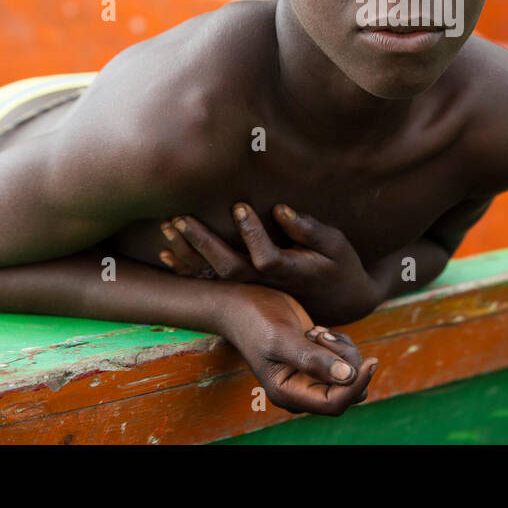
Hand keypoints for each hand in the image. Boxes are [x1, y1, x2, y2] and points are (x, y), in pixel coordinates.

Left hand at [160, 203, 382, 324]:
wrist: (341, 301)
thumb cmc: (340, 266)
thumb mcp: (336, 245)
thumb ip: (309, 229)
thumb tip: (280, 209)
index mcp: (293, 272)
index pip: (266, 258)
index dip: (252, 234)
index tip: (239, 206)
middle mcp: (268, 284)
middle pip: (229, 269)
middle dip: (203, 243)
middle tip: (181, 217)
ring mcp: (255, 289)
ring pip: (215, 277)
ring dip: (189, 253)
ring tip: (168, 226)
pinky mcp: (246, 290)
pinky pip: (211, 282)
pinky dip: (187, 268)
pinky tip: (166, 252)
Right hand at [223, 284, 378, 416]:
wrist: (244, 302)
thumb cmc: (256, 319)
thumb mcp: (282, 337)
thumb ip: (312, 359)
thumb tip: (348, 376)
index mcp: (288, 393)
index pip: (333, 404)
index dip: (356, 386)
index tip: (372, 361)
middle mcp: (301, 390)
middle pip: (348, 389)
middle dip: (346, 361)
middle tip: (323, 334)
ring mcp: (310, 376)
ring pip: (350, 373)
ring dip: (341, 348)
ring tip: (316, 330)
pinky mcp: (317, 361)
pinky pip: (345, 359)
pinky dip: (339, 342)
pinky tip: (318, 330)